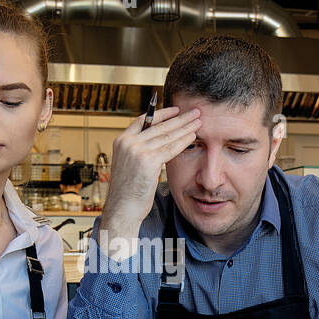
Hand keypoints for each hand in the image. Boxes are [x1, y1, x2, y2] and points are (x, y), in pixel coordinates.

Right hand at [101, 105, 200, 247]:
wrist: (122, 209)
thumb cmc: (128, 192)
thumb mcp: (129, 165)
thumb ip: (139, 151)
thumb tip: (157, 142)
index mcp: (121, 141)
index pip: (143, 120)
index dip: (161, 114)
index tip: (176, 109)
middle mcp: (127, 142)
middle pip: (158, 126)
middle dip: (179, 118)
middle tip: (194, 112)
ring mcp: (136, 150)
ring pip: (166, 135)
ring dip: (185, 127)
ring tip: (198, 122)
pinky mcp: (147, 161)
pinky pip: (170, 148)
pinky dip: (183, 142)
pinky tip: (192, 137)